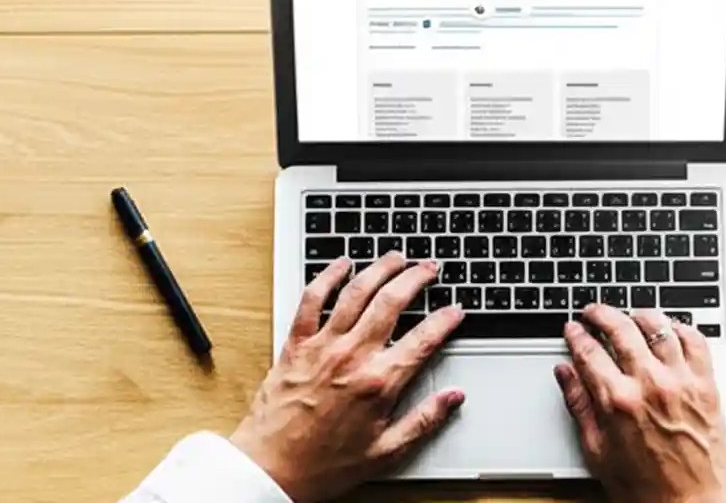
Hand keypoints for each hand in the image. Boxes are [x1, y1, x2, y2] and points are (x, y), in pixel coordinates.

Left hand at [230, 252, 464, 501]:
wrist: (270, 469)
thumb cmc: (323, 466)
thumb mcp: (385, 452)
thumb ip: (424, 421)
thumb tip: (454, 398)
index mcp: (379, 383)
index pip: (424, 339)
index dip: (445, 321)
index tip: (455, 311)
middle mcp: (352, 356)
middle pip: (392, 302)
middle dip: (416, 278)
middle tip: (429, 268)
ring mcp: (323, 346)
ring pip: (356, 292)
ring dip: (380, 269)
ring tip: (396, 257)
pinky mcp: (296, 344)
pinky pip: (312, 300)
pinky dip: (328, 277)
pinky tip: (341, 265)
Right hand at [555, 305, 725, 502]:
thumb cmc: (645, 490)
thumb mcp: (597, 451)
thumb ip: (579, 405)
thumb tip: (564, 374)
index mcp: (617, 401)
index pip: (589, 351)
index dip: (577, 335)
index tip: (572, 329)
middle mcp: (650, 384)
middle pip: (621, 328)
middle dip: (602, 314)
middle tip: (593, 312)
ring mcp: (681, 382)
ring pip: (659, 326)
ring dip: (640, 314)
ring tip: (630, 315)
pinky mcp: (707, 386)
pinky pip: (697, 341)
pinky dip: (682, 328)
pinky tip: (671, 329)